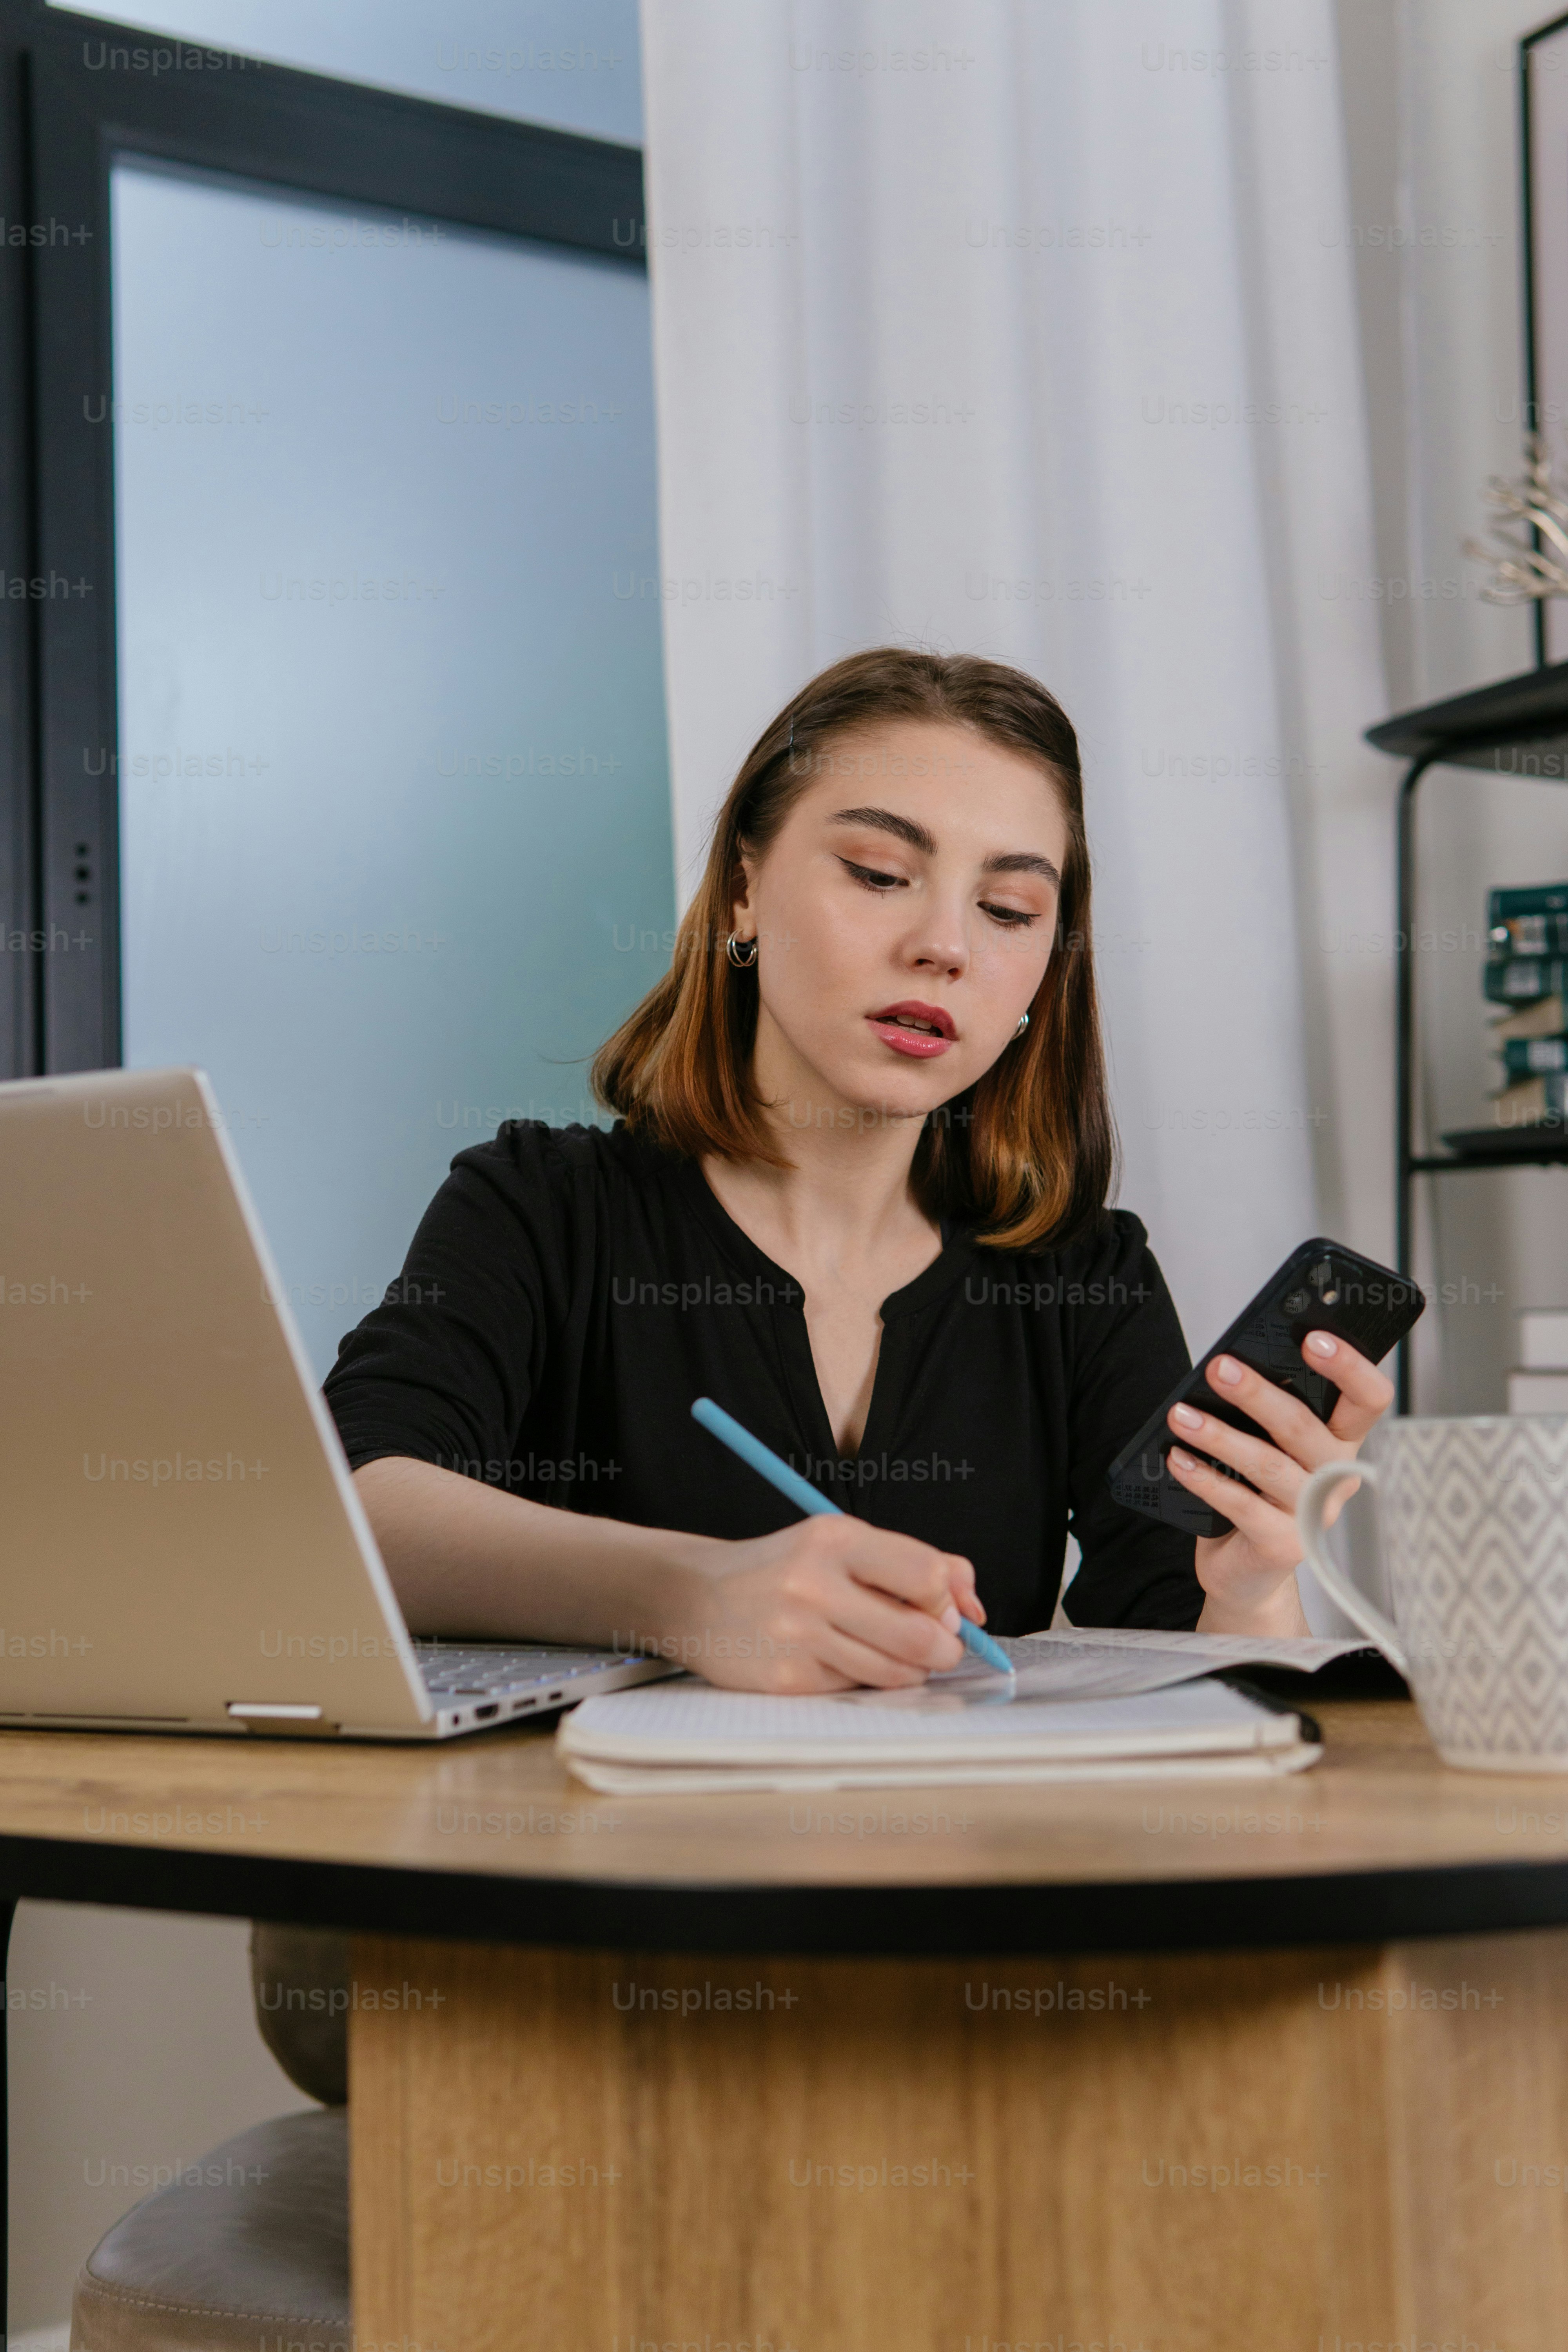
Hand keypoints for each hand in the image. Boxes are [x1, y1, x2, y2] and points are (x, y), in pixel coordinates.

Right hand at [662, 1514, 982, 1692]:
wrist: (696, 1598)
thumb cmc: (784, 1568)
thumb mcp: (843, 1543)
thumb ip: (916, 1562)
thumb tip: (975, 1606)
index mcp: (834, 1538)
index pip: (927, 1576)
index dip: (950, 1601)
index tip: (945, 1610)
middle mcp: (814, 1584)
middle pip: (922, 1635)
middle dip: (945, 1648)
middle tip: (938, 1645)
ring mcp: (798, 1635)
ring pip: (896, 1671)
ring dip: (910, 1669)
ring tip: (890, 1651)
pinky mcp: (787, 1679)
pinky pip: (857, 1689)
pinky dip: (864, 1679)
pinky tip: (841, 1659)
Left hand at [1165, 1335, 1393, 1636]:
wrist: (1246, 1569)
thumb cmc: (1256, 1492)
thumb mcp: (1268, 1445)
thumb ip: (1263, 1412)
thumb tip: (1230, 1365)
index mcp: (1341, 1441)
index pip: (1369, 1399)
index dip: (1350, 1367)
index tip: (1313, 1338)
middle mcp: (1336, 1478)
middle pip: (1306, 1428)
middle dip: (1260, 1394)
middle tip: (1220, 1367)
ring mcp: (1313, 1515)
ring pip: (1269, 1466)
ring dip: (1220, 1436)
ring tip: (1180, 1415)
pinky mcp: (1284, 1546)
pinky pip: (1241, 1505)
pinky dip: (1206, 1479)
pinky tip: (1178, 1459)